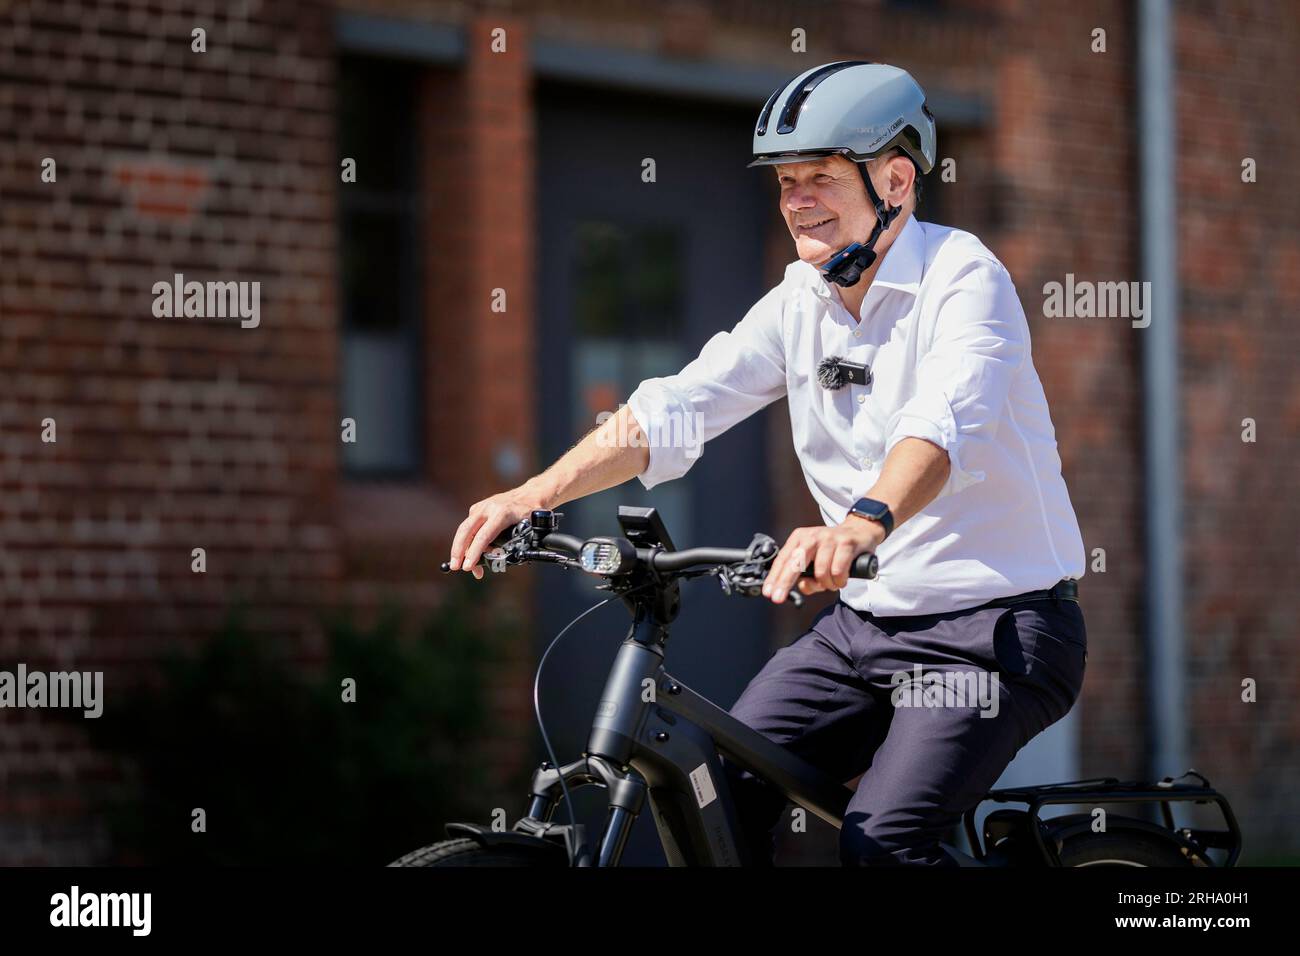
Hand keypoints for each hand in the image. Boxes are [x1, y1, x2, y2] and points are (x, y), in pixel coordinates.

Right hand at [449, 486, 548, 579]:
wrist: (530, 494)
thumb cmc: (532, 512)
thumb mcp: (532, 528)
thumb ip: (520, 543)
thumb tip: (509, 559)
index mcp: (503, 513)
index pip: (484, 536)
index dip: (475, 552)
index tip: (469, 566)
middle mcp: (489, 508)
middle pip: (466, 531)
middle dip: (459, 551)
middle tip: (456, 567)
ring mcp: (482, 507)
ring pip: (465, 529)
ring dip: (461, 548)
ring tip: (466, 566)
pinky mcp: (477, 508)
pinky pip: (469, 526)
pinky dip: (467, 541)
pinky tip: (471, 553)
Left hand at [760, 517, 884, 604]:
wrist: (859, 531)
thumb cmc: (832, 550)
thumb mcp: (815, 560)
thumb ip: (807, 576)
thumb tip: (803, 587)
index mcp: (800, 538)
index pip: (783, 559)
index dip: (774, 577)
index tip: (768, 592)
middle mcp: (812, 536)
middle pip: (795, 563)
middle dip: (785, 582)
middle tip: (778, 598)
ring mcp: (829, 539)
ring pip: (821, 572)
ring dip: (826, 584)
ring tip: (831, 584)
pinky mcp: (846, 543)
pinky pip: (838, 571)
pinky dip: (839, 580)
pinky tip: (841, 580)